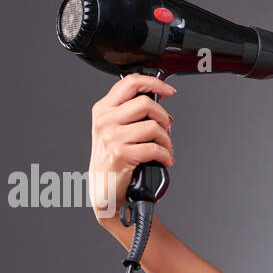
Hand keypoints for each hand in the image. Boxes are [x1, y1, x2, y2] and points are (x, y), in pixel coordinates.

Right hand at [88, 74, 175, 222]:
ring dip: (166, 140)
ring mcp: (111, 137)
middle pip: (146, 103)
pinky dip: (165, 155)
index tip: (168, 91)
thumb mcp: (113, 129)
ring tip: (165, 149)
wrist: (104, 190)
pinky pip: (154, 148)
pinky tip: (164, 160)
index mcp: (103, 109)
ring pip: (153, 126)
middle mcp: (105, 120)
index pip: (130, 83)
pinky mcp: (120, 154)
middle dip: (163, 117)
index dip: (154, 83)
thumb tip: (158, 102)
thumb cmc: (113, 160)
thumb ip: (129, 113)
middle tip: (166, 129)